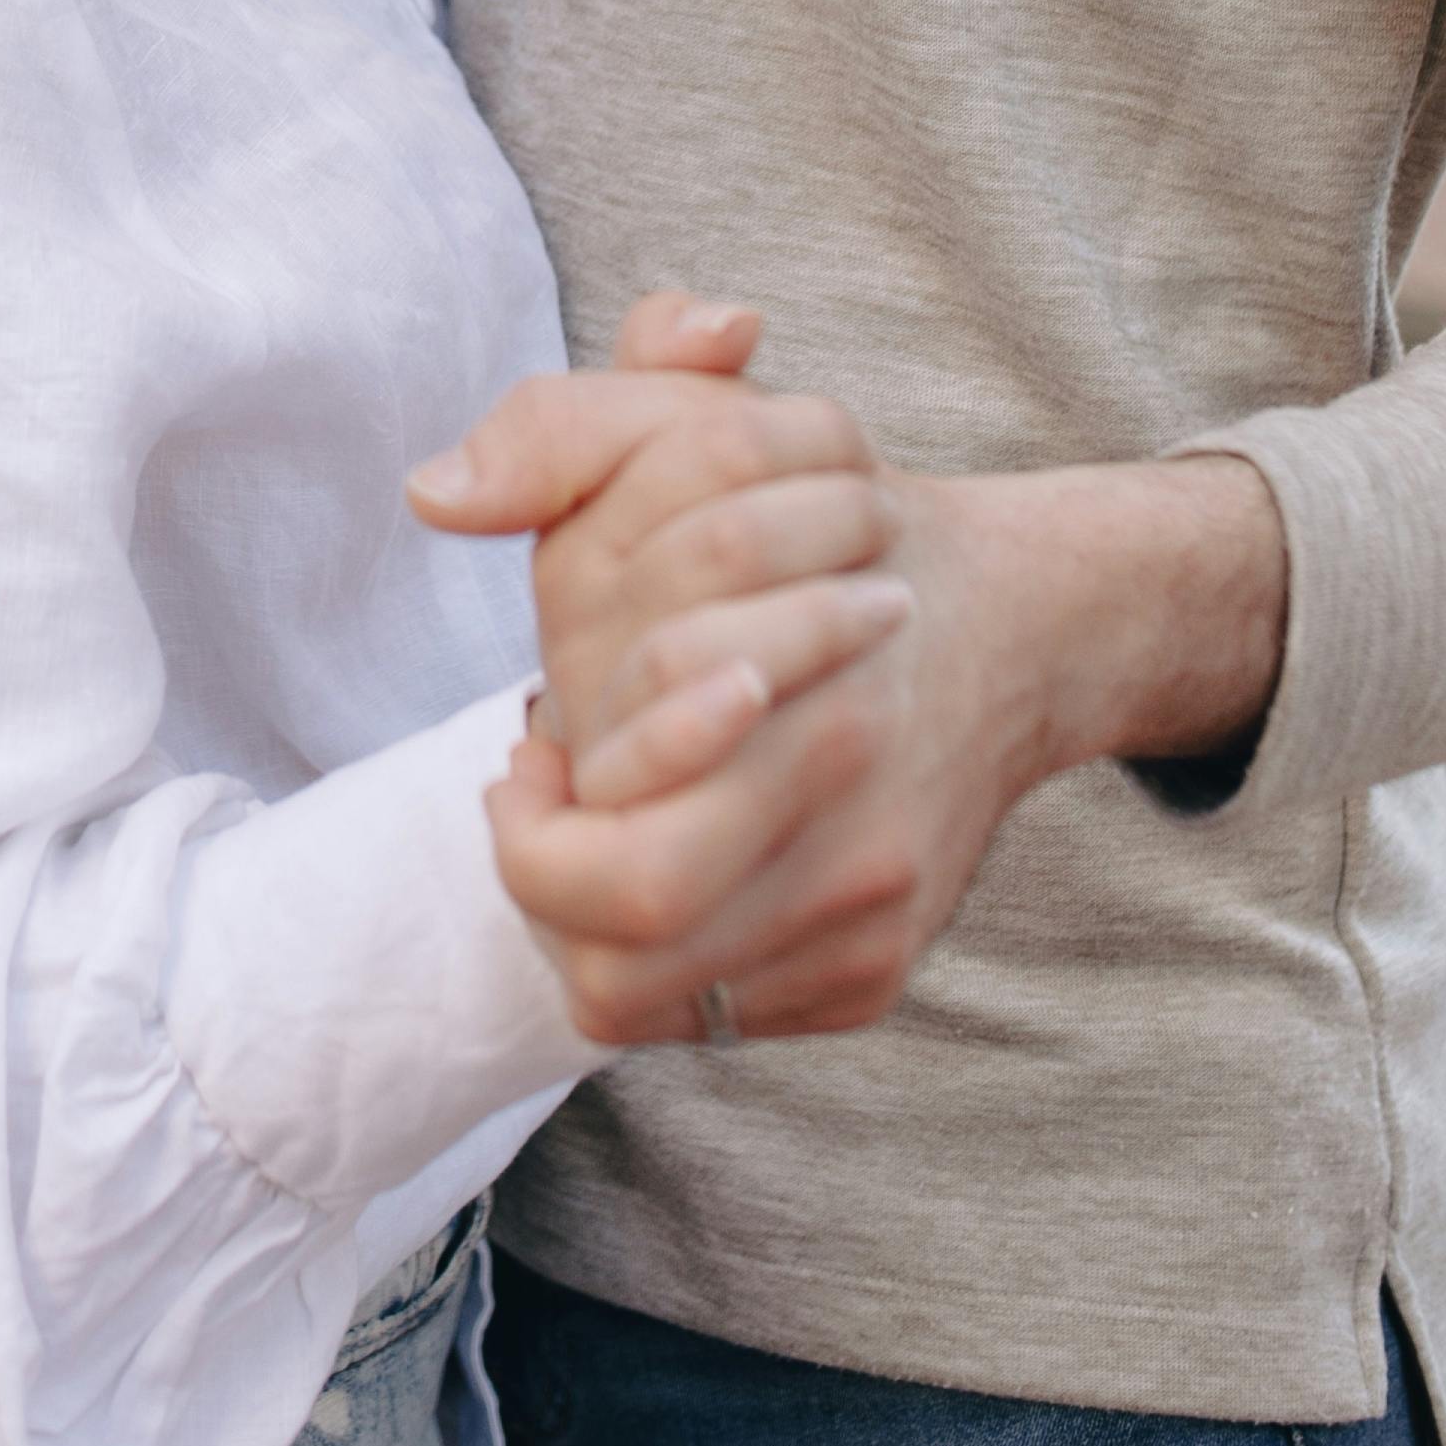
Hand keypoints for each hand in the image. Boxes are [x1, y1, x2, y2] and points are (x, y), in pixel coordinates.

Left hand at [412, 293, 915, 1043]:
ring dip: (579, 923)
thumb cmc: (821, 522)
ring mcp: (872, 911)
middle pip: (634, 931)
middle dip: (544, 878)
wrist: (1013, 627)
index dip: (533, 816)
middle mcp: (852, 829)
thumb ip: (559, 431)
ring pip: (648, 996)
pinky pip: (716, 1015)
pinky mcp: (881, 970)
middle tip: (539, 799)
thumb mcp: (691, 430)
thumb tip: (432, 494)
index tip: (533, 742)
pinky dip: (660, 952)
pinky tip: (667, 854)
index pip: (622, 848)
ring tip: (588, 827)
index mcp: (793, 703)